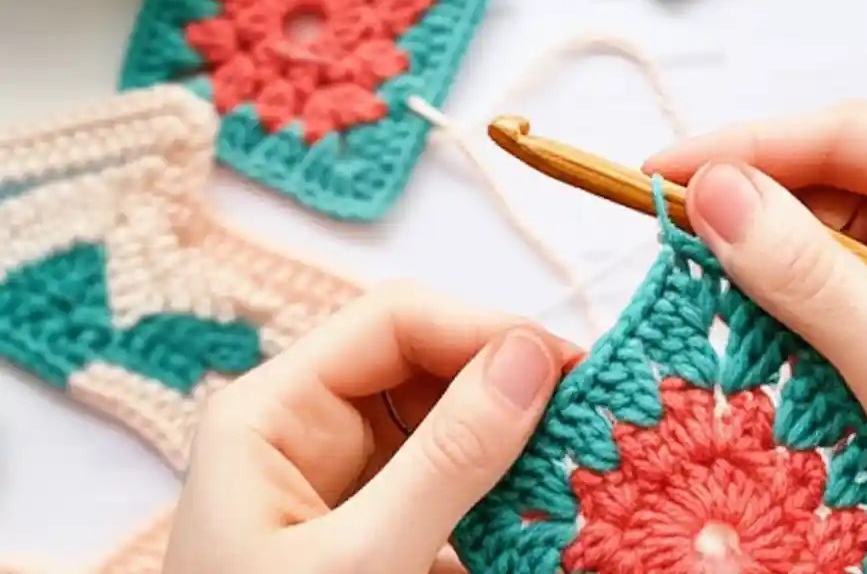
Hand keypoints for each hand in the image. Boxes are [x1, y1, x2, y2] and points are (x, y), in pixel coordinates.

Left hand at [164, 284, 576, 572]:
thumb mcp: (362, 564)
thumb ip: (448, 459)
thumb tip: (532, 356)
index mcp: (273, 413)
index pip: (395, 321)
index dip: (486, 330)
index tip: (569, 370)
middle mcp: (309, 429)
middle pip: (430, 364)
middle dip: (511, 386)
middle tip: (590, 421)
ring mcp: (347, 478)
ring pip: (453, 421)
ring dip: (518, 440)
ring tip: (579, 464)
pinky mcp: (381, 526)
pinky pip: (456, 482)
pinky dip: (506, 493)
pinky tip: (547, 512)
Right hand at [644, 101, 866, 573]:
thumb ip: (809, 279)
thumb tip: (718, 194)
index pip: (849, 137)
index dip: (749, 145)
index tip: (665, 173)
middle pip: (833, 187)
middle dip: (752, 214)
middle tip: (670, 244)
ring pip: (830, 250)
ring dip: (769, 276)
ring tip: (707, 304)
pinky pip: (843, 306)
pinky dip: (794, 323)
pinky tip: (760, 345)